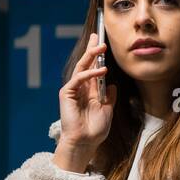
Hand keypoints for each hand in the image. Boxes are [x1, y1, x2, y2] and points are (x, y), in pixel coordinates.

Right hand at [57, 31, 115, 156]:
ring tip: (101, 47)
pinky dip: (89, 74)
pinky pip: (78, 79)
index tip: (102, 43)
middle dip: (92, 50)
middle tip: (98, 37)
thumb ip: (109, 97)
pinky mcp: (67, 94)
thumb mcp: (108, 110)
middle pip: (86, 64)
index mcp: (89, 91)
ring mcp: (73, 90)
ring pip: (81, 68)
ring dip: (91, 56)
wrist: (85, 142)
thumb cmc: (95, 129)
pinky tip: (101, 71)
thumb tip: (112, 84)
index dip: (97, 56)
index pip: (93, 69)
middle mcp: (80, 88)